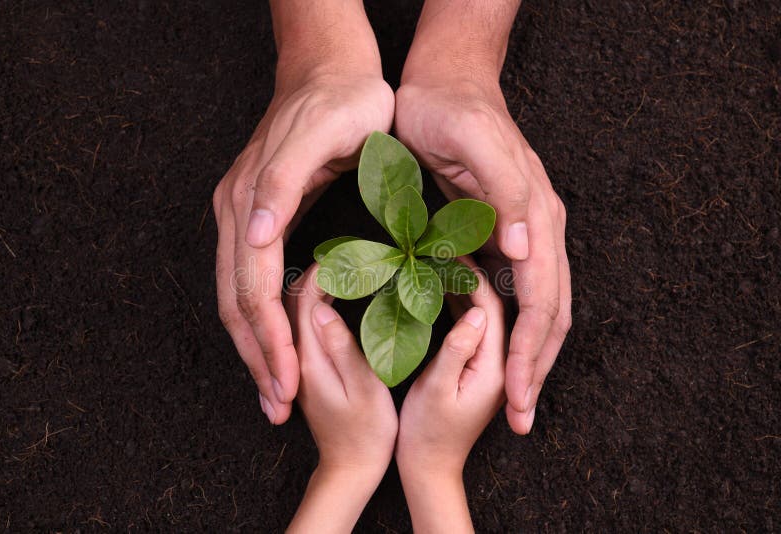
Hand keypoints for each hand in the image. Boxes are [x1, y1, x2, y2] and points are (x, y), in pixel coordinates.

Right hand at [213, 0, 393, 422]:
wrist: (330, 64)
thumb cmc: (342, 100)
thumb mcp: (323, 134)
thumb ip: (280, 184)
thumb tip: (251, 237)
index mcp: (251, 200)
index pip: (252, 289)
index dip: (269, 341)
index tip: (287, 384)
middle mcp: (237, 212)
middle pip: (236, 302)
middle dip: (259, 358)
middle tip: (279, 407)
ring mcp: (242, 213)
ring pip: (237, 296)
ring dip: (256, 347)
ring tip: (275, 390)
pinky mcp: (257, 213)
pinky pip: (250, 278)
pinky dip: (261, 318)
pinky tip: (275, 343)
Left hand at [284, 265, 397, 532]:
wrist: (349, 469)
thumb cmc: (367, 432)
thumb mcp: (363, 388)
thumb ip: (341, 346)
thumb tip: (321, 305)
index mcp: (308, 358)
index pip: (302, 300)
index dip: (322, 270)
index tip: (346, 250)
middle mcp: (296, 357)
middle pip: (293, 301)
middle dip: (316, 271)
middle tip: (346, 250)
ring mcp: (299, 363)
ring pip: (297, 312)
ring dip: (315, 286)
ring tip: (342, 265)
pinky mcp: (308, 369)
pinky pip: (304, 326)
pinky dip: (317, 305)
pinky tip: (334, 297)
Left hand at [395, 0, 570, 434]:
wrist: (445, 81)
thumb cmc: (452, 112)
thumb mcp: (476, 145)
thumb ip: (507, 195)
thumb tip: (526, 248)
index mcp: (536, 216)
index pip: (541, 300)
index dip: (530, 351)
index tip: (517, 394)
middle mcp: (538, 230)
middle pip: (550, 314)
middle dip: (536, 368)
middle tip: (519, 417)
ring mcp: (523, 232)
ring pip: (539, 308)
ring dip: (530, 356)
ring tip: (517, 398)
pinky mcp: (500, 231)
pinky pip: (514, 291)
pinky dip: (511, 328)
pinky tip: (498, 350)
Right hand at [396, 262, 504, 532]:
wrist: (430, 467)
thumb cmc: (427, 433)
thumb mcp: (436, 389)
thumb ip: (458, 349)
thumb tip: (476, 311)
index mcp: (495, 368)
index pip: (494, 311)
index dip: (475, 278)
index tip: (453, 252)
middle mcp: (500, 363)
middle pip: (496, 308)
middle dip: (475, 276)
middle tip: (451, 248)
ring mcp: (490, 365)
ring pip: (486, 315)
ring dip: (468, 288)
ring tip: (445, 259)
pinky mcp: (476, 367)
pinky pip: (474, 327)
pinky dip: (460, 305)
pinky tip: (443, 288)